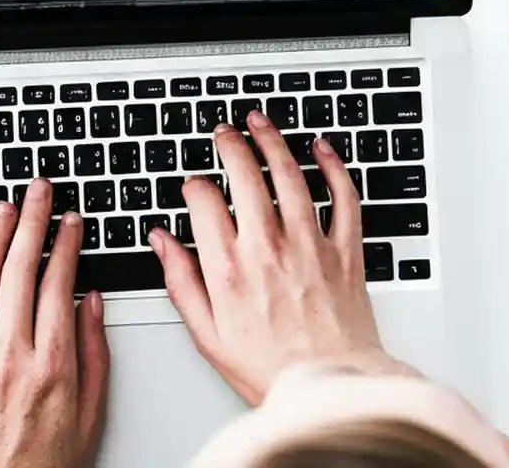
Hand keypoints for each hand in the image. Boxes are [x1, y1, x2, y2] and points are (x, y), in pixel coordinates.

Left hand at [0, 179, 109, 467]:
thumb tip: (91, 302)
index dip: (66, 244)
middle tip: (39, 192)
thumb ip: (95, 353)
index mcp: (52, 363)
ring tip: (5, 207)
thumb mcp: (90, 413)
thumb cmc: (41, 464)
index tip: (72, 221)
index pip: (58, 283)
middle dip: (33, 223)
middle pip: (19, 271)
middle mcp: (9, 355)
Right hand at [150, 113, 413, 405]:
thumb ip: (181, 282)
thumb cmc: (270, 368)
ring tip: (261, 123)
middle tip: (225, 133)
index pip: (205, 202)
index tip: (195, 185)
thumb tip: (162, 242)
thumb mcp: (207, 334)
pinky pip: (343, 197)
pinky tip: (322, 149)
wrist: (329, 385)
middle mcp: (269, 248)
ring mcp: (310, 244)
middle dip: (231, 145)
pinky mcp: (346, 249)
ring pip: (290, 175)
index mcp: (230, 269)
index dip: (195, 186)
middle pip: (246, 175)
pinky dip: (334, 167)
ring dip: (273, 141)